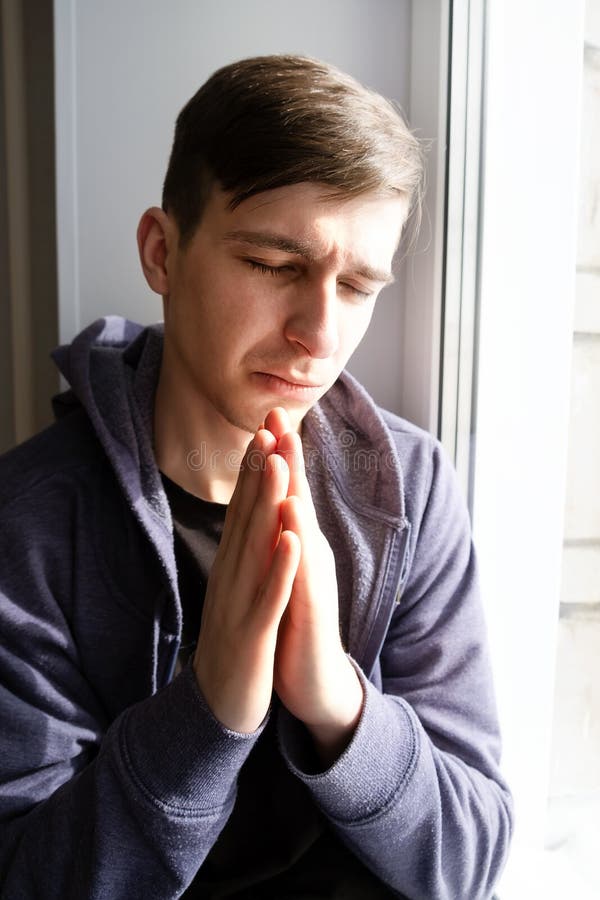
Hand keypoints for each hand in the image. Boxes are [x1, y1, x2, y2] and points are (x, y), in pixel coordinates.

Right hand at [193, 428, 299, 732]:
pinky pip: (269, 597)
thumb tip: (252, 520)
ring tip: (277, 464)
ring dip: (266, 505)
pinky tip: (293, 540)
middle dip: (256, 472)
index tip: (263, 431)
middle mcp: (230, 578)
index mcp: (231, 568)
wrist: (220, 707)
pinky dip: (280, 567)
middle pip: (245, 517)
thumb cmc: (236, 644)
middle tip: (265, 428)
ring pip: (254, 547)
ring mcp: (238, 605)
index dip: (252, 471)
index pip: (242, 511)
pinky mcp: (251, 635)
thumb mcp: (238, 593)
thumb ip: (244, 557)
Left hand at [264, 409, 363, 763]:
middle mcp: (310, 554)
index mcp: (298, 544)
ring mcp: (313, 580)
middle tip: (280, 413)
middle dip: (289, 455)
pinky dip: (295, 549)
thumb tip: (275, 501)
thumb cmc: (296, 622)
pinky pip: (302, 575)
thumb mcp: (286, 571)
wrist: (314, 680)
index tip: (268, 414)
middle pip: (299, 496)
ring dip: (294, 489)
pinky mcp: (311, 609)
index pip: (288, 491)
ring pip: (303, 527)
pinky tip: (291, 526)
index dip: (279, 454)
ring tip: (285, 454)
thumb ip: (283, 537)